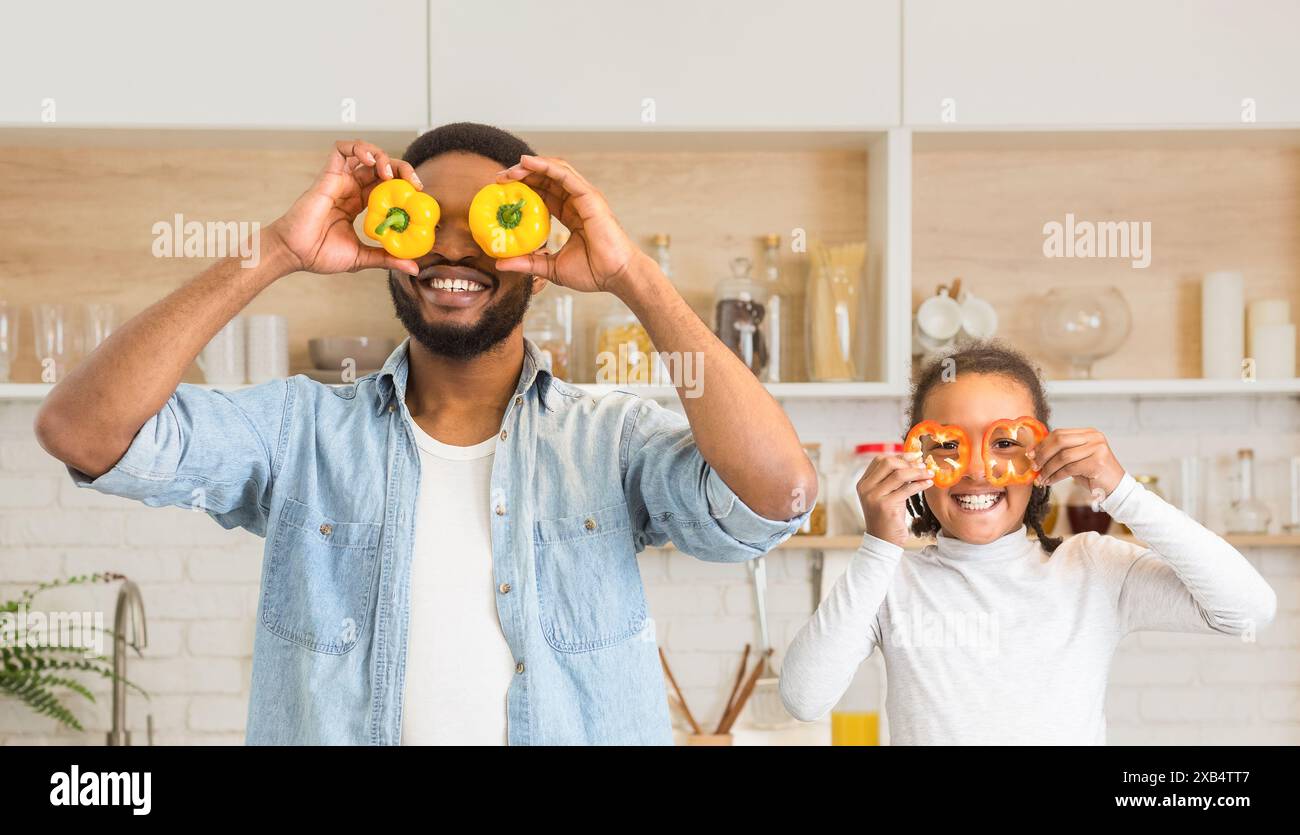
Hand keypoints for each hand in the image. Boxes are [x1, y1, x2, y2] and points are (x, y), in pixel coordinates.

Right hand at [266, 139, 422, 276]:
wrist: (295, 253)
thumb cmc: (321, 255)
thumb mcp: (363, 257)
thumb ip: (387, 258)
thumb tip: (414, 266)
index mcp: (359, 204)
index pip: (387, 185)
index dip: (405, 185)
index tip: (419, 195)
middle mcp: (351, 189)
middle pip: (381, 166)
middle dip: (401, 168)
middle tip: (413, 183)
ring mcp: (340, 180)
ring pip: (365, 153)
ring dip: (383, 156)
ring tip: (390, 173)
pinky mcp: (328, 175)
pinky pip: (342, 149)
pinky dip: (359, 148)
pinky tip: (371, 161)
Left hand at [490, 155, 641, 294]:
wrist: (616, 276)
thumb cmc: (593, 273)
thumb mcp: (551, 268)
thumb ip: (528, 262)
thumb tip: (500, 263)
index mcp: (571, 214)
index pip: (544, 194)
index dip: (523, 189)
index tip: (502, 192)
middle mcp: (577, 202)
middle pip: (547, 179)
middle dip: (522, 175)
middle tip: (499, 179)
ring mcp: (584, 196)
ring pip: (554, 171)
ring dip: (531, 167)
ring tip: (510, 170)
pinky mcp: (589, 196)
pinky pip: (564, 174)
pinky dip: (545, 166)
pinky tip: (526, 162)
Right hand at [858, 452, 933, 547]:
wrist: (883, 541)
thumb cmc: (888, 516)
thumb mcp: (887, 494)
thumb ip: (892, 479)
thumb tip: (912, 460)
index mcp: (863, 483)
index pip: (880, 460)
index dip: (899, 455)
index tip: (915, 456)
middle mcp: (866, 488)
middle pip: (888, 463)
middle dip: (908, 462)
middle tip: (923, 465)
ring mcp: (874, 496)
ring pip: (899, 474)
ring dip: (918, 472)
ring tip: (929, 473)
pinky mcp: (885, 506)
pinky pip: (907, 489)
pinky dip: (920, 484)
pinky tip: (928, 483)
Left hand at [1030, 428, 1124, 496]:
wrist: (1115, 488)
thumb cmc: (1092, 474)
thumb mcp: (1076, 459)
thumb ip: (1060, 452)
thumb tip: (1033, 453)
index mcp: (1088, 433)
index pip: (1059, 433)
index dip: (1042, 444)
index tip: (1030, 454)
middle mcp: (1094, 437)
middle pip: (1060, 440)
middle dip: (1043, 454)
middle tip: (1034, 466)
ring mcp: (1097, 448)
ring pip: (1063, 456)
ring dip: (1048, 468)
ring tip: (1041, 478)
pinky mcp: (1098, 462)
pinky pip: (1069, 468)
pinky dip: (1056, 476)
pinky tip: (1050, 481)